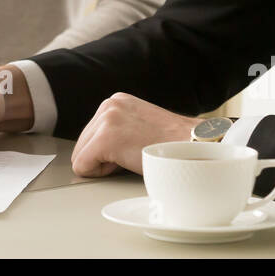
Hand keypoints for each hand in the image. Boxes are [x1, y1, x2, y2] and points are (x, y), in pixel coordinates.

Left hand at [70, 93, 198, 176]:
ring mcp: (106, 120)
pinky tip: (124, 165)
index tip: (129, 151)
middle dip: (102, 158)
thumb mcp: (140, 126)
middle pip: (82, 144)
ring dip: (103, 165)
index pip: (90, 134)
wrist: (193, 148)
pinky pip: (82, 166)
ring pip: (81, 156)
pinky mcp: (105, 139)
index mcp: (116, 101)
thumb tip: (96, 150)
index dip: (106, 152)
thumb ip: (118, 128)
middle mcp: (108, 105)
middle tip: (131, 157)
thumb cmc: (172, 144)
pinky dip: (100, 173)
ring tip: (131, 159)